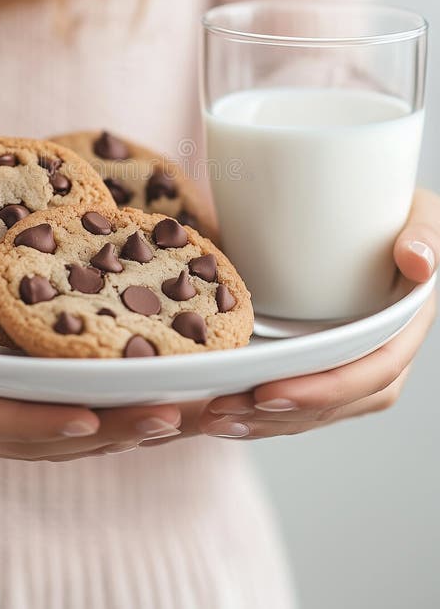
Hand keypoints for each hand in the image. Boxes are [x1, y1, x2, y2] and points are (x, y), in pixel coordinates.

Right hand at [0, 256, 180, 459]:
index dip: (34, 423)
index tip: (91, 417)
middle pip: (35, 440)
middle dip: (103, 433)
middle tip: (170, 415)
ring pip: (59, 440)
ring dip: (122, 431)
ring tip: (185, 413)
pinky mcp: (12, 410)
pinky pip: (65, 422)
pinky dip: (112, 416)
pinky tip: (162, 399)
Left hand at [199, 188, 439, 439]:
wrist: (371, 207)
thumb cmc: (394, 210)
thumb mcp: (417, 212)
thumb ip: (424, 233)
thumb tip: (417, 262)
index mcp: (406, 324)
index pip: (373, 372)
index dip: (324, 389)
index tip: (268, 391)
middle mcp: (383, 351)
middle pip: (336, 402)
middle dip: (279, 414)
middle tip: (221, 411)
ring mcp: (352, 360)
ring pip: (313, 409)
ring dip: (263, 421)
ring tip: (212, 419)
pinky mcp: (323, 358)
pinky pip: (298, 396)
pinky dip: (260, 410)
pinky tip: (219, 413)